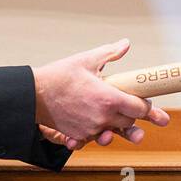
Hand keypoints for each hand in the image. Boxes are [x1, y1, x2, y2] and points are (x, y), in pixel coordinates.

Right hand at [33, 38, 169, 149]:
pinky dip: (98, 130)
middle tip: (131, 107)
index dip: (146, 106)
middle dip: (133, 115)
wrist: (33, 95)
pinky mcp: (79, 136)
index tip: (146, 102)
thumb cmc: (59, 76)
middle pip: (129, 122)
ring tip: (115, 116)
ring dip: (117, 125)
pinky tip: (95, 121)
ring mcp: (90, 129)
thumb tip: (126, 44)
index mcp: (108, 98)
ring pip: (114, 132)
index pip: (140, 108)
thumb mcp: (86, 60)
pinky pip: (95, 137)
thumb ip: (110, 53)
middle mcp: (102, 118)